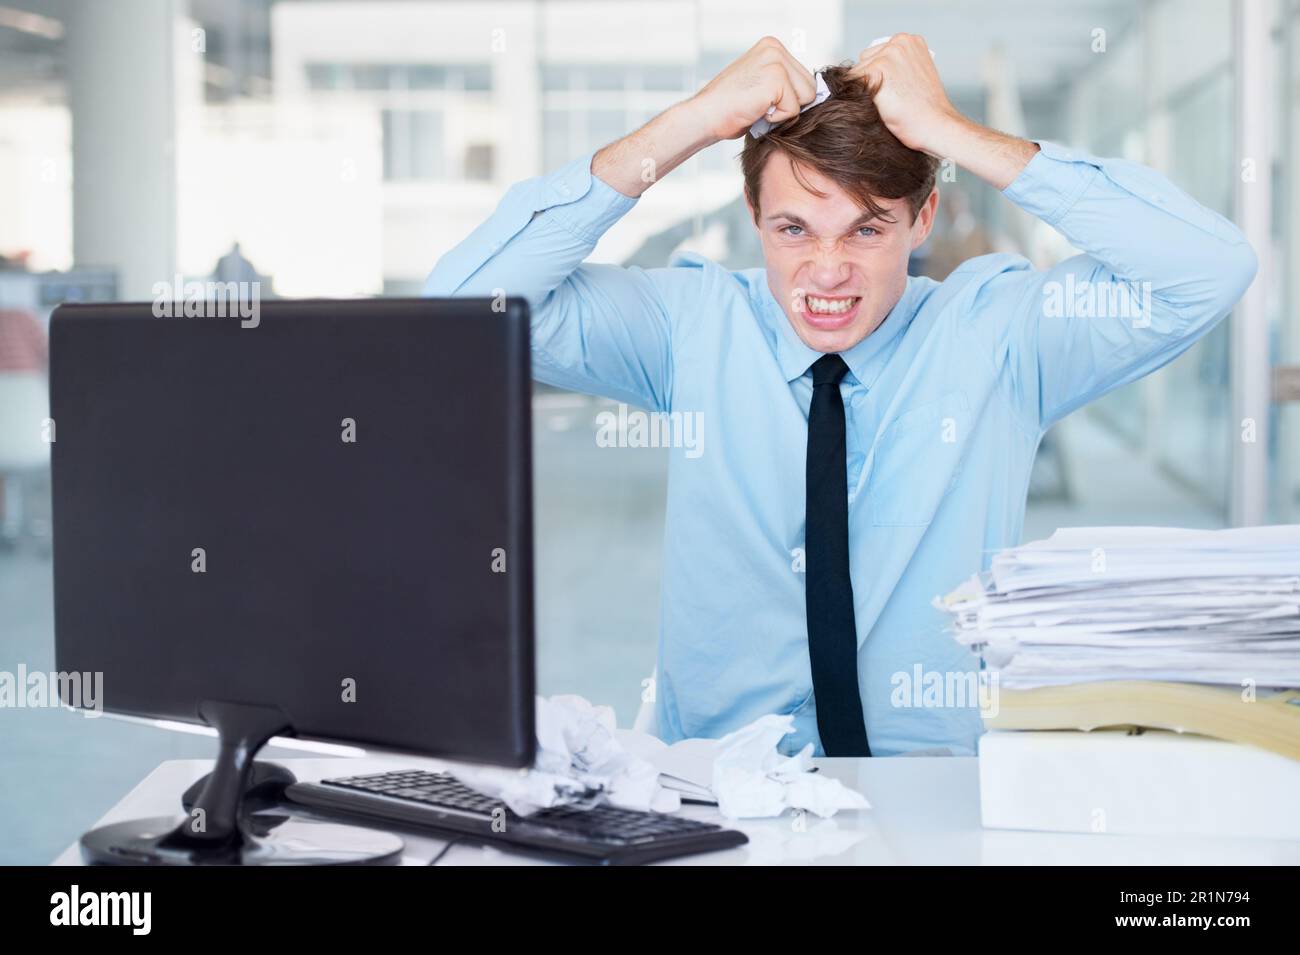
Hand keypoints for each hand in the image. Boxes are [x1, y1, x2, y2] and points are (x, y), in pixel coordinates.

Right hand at [688, 36, 817, 140]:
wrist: (704, 116)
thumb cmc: (729, 108)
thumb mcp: (761, 85)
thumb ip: (783, 82)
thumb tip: (813, 95)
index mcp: (772, 46)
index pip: (804, 79)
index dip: (787, 99)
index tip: (761, 100)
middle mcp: (775, 48)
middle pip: (810, 88)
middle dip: (789, 105)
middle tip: (760, 106)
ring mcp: (776, 61)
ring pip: (806, 98)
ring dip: (783, 112)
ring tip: (758, 108)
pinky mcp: (776, 78)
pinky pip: (793, 110)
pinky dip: (775, 120)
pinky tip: (755, 111)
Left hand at [846, 33, 963, 155]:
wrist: (934, 124)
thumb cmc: (925, 109)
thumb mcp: (915, 76)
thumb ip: (897, 67)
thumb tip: (870, 73)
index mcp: (910, 41)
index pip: (877, 55)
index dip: (879, 77)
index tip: (892, 90)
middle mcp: (899, 42)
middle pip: (864, 60)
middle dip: (869, 80)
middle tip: (889, 98)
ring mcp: (887, 54)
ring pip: (856, 74)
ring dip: (863, 90)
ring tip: (887, 103)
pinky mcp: (876, 69)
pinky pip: (851, 85)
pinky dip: (858, 98)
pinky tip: (879, 106)